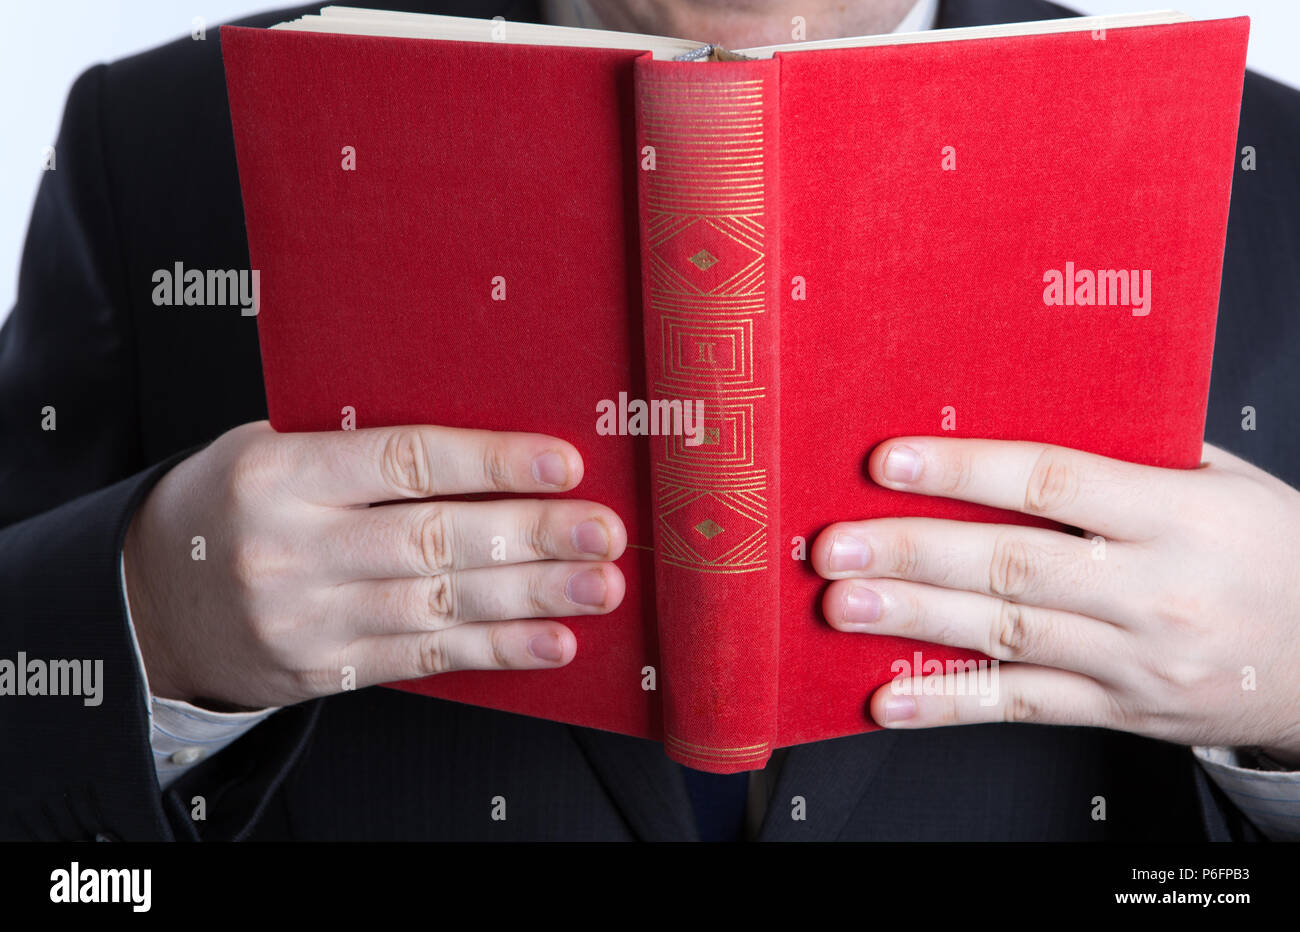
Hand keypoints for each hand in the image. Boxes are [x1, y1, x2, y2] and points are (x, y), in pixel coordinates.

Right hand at [123, 421, 625, 708]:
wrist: (152, 598)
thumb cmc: (235, 502)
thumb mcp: (274, 448)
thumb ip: (362, 444)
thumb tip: (491, 443)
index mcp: (281, 473)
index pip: (405, 460)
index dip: (491, 462)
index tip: (563, 463)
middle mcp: (290, 548)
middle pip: (433, 539)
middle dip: (529, 536)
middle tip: (603, 531)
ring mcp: (306, 619)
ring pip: (439, 605)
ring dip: (530, 598)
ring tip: (598, 586)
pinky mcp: (323, 671)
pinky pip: (423, 659)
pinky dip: (494, 651)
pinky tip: (551, 641)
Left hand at [812, 438, 1299, 764]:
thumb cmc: (1274, 555)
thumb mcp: (1225, 484)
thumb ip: (1132, 452)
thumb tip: (1027, 408)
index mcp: (1177, 514)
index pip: (1053, 481)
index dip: (965, 469)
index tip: (890, 461)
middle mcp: (1151, 590)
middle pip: (1012, 564)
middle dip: (914, 553)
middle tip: (835, 546)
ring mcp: (1132, 659)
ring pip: (1005, 635)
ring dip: (914, 622)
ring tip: (841, 607)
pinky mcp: (1120, 711)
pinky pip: (1022, 708)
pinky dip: (950, 704)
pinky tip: (888, 697)